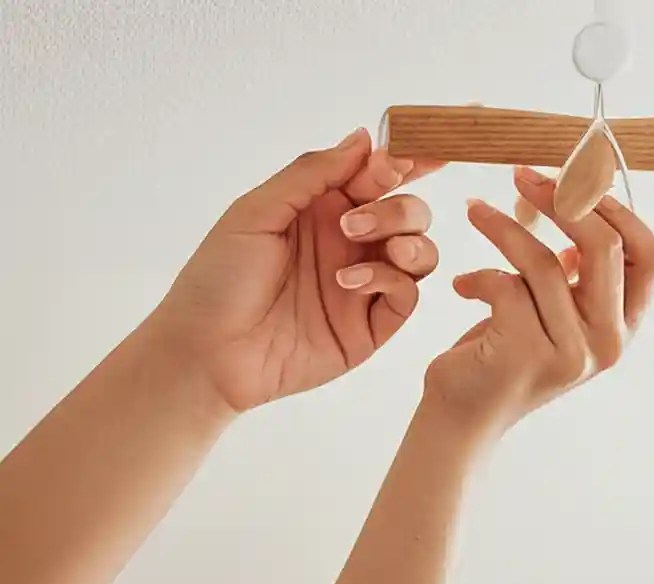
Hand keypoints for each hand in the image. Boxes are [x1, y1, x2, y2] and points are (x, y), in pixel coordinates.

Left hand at [150, 128, 443, 411]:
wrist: (208, 351)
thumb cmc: (218, 278)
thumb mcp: (257, 211)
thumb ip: (313, 173)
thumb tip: (365, 138)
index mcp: (324, 209)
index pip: (378, 176)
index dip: (404, 162)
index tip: (411, 156)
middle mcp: (351, 243)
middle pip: (409, 211)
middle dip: (398, 208)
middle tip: (356, 221)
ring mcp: (365, 285)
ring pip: (420, 251)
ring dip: (407, 240)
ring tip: (369, 248)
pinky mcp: (372, 326)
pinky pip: (407, 295)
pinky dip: (391, 280)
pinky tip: (350, 283)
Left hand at [425, 166, 653, 429]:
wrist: (464, 418)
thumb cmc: (506, 351)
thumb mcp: (554, 307)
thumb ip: (576, 267)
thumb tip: (577, 193)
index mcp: (624, 325)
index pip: (652, 256)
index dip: (618, 209)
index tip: (575, 178)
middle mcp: (609, 341)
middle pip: (605, 247)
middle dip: (561, 200)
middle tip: (520, 175)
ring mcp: (572, 351)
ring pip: (544, 261)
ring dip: (503, 227)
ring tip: (476, 211)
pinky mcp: (527, 352)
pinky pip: (505, 285)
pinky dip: (477, 276)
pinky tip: (461, 285)